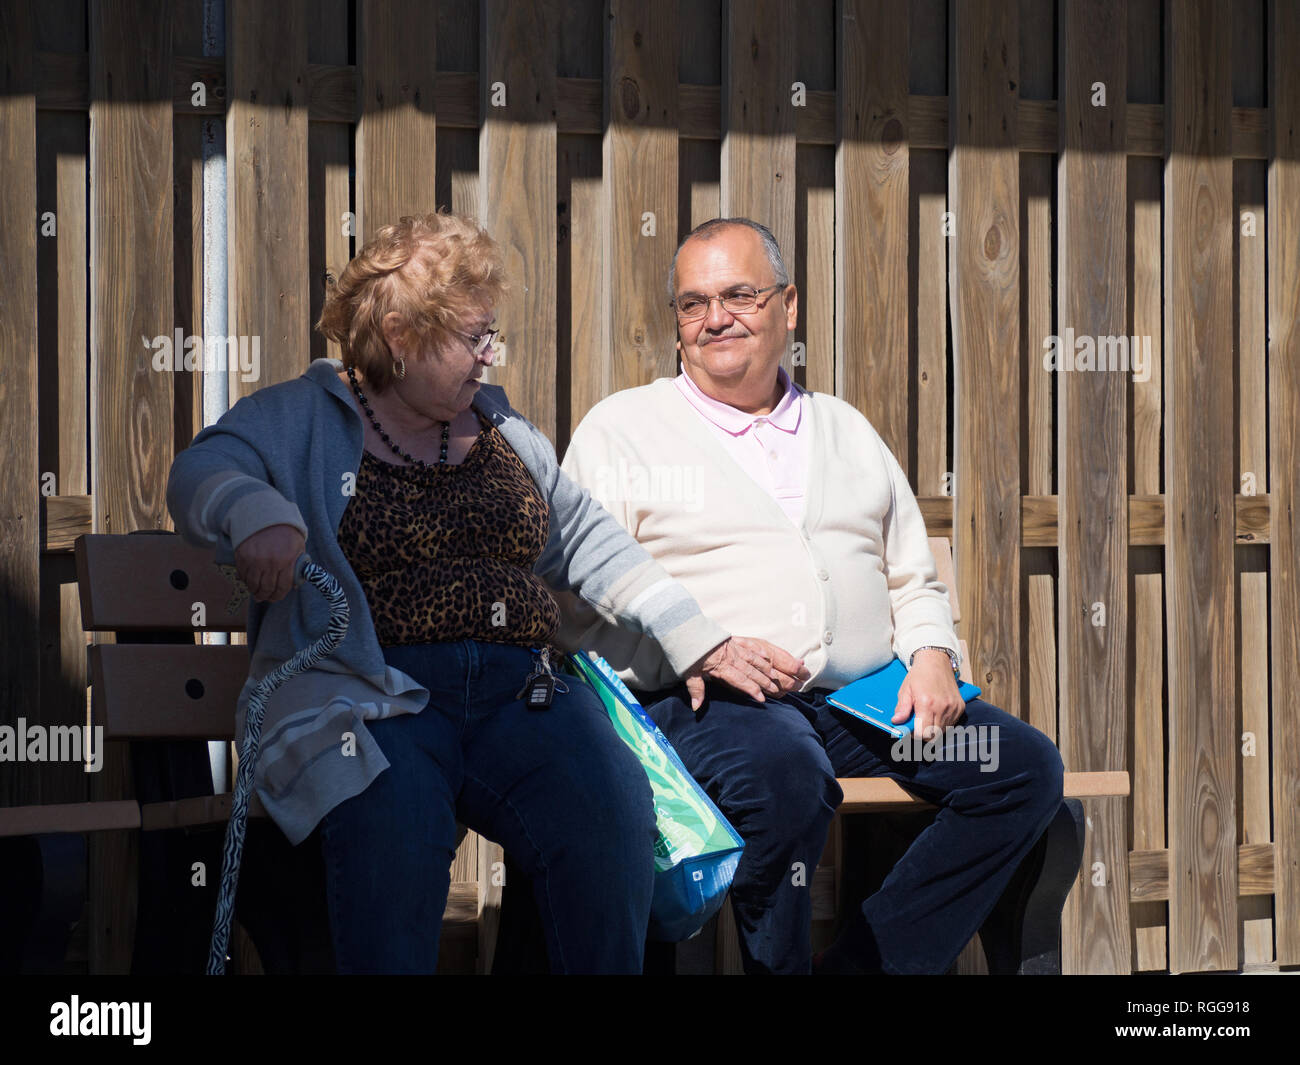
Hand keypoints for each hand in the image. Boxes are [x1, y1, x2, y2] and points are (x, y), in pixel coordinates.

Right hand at [233, 524, 305, 602]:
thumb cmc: (286, 530)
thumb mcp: (299, 546)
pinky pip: (242, 574)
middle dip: (266, 596)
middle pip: (266, 588)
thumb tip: (293, 584)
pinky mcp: (242, 556)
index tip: (276, 597)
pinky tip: (249, 582)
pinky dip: (245, 581)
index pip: (282, 586)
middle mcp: (270, 562)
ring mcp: (254, 559)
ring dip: (254, 591)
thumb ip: (297, 565)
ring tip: (257, 593)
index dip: (279, 595)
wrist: (266, 513)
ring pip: (252, 584)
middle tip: (265, 598)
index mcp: (287, 560)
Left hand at [683, 637, 809, 710]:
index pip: (741, 681)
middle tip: (775, 689)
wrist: (688, 629)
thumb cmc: (687, 652)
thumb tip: (696, 708)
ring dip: (765, 668)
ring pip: (753, 659)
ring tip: (775, 676)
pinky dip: (758, 652)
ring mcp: (733, 648)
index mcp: (722, 667)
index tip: (762, 698)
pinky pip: (749, 647)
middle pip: (751, 671)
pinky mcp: (732, 641)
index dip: (752, 690)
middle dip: (764, 681)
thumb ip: (696, 690)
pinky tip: (766, 656)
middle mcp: (731, 658)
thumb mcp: (689, 673)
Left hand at [892, 650, 965, 738]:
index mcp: (926, 703)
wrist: (936, 661)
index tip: (911, 732)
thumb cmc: (919, 675)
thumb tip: (896, 721)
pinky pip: (952, 723)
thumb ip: (901, 708)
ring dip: (934, 729)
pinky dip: (944, 723)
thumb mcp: (905, 690)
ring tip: (927, 718)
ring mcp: (953, 707)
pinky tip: (936, 713)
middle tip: (918, 727)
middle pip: (934, 736)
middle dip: (924, 735)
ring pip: (943, 731)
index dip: (915, 736)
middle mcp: (942, 707)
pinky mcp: (960, 707)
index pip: (923, 733)